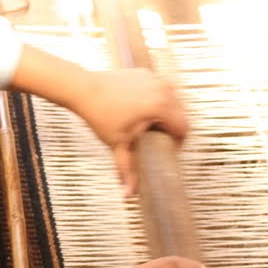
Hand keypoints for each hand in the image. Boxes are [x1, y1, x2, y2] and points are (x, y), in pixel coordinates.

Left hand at [73, 69, 188, 195]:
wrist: (84, 89)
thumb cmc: (100, 116)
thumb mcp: (117, 145)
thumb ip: (127, 170)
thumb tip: (129, 195)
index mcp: (161, 107)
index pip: (183, 128)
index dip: (177, 141)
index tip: (166, 148)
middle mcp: (164, 89)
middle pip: (182, 114)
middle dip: (173, 127)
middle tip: (158, 138)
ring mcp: (156, 78)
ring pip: (173, 100)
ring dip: (167, 113)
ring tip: (151, 124)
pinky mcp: (147, 73)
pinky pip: (161, 89)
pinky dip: (157, 99)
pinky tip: (142, 110)